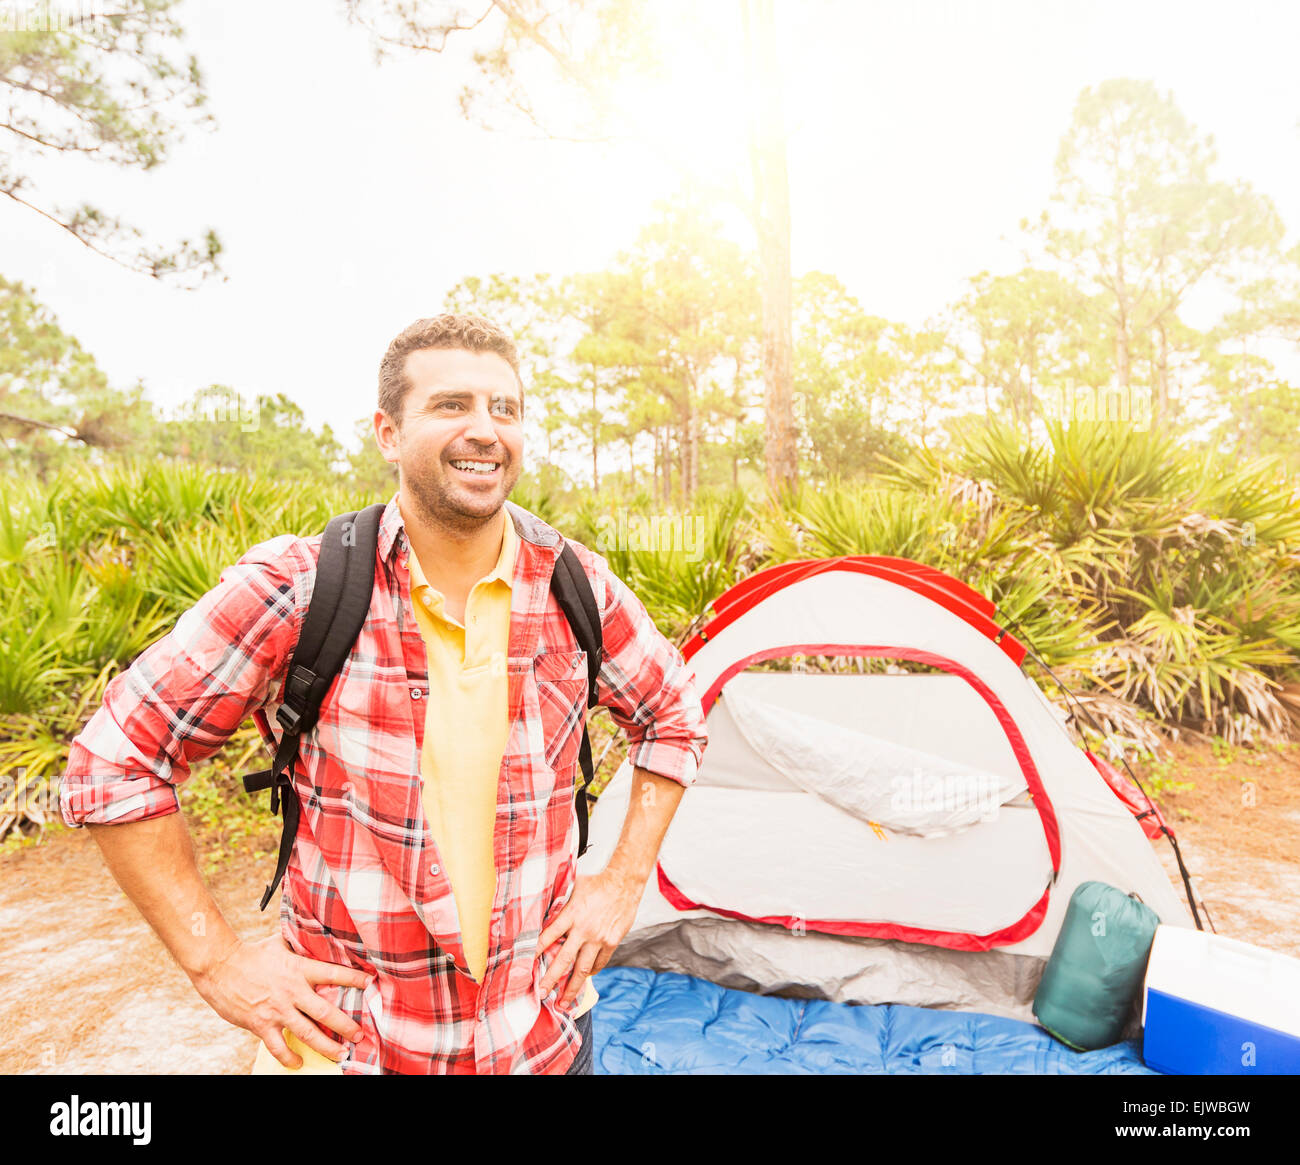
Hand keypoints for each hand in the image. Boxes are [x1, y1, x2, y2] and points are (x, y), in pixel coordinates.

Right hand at [191, 935, 371, 1068]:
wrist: (220, 966)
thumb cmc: (251, 953)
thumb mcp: (279, 944)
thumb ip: (298, 945)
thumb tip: (312, 932)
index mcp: (299, 969)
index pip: (333, 974)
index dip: (353, 979)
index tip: (370, 983)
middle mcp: (292, 991)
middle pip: (326, 1013)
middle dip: (346, 1026)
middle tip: (359, 1036)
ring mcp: (277, 1010)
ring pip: (307, 1034)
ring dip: (326, 1046)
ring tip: (340, 1055)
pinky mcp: (261, 1025)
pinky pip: (278, 1046)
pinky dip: (289, 1057)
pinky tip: (298, 1063)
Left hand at [537, 868, 642, 1008]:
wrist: (625, 882)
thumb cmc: (597, 882)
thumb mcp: (574, 887)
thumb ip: (562, 903)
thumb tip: (545, 909)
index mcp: (571, 914)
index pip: (548, 936)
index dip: (535, 951)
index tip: (524, 965)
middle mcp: (583, 929)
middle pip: (564, 960)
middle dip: (551, 980)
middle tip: (541, 995)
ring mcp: (598, 938)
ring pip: (583, 969)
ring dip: (572, 987)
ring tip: (564, 1002)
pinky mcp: (612, 942)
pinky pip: (599, 963)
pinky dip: (591, 972)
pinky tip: (585, 976)